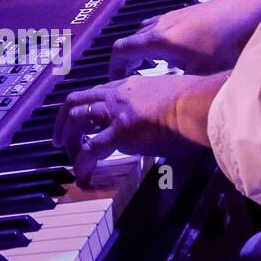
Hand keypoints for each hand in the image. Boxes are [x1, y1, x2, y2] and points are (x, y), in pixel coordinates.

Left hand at [53, 73, 227, 184]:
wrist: (202, 104)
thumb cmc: (197, 102)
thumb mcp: (168, 98)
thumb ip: (155, 109)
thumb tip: (155, 126)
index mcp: (130, 86)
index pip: (97, 93)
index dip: (84, 108)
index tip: (82, 122)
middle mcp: (118, 95)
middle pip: (75, 101)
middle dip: (62, 121)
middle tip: (59, 139)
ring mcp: (117, 112)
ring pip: (76, 119)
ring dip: (68, 140)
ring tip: (69, 158)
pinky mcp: (122, 131)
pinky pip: (92, 148)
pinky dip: (82, 162)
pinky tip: (82, 174)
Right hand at [109, 0, 256, 77]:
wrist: (247, 13)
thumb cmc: (225, 43)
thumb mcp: (199, 73)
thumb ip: (179, 86)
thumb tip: (171, 103)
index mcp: (157, 41)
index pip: (121, 51)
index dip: (113, 66)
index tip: (113, 78)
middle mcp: (160, 26)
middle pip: (131, 40)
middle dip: (127, 59)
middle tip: (129, 74)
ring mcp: (173, 16)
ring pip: (146, 32)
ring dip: (143, 48)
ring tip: (150, 64)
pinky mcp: (186, 13)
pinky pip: (161, 27)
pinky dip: (158, 40)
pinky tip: (175, 52)